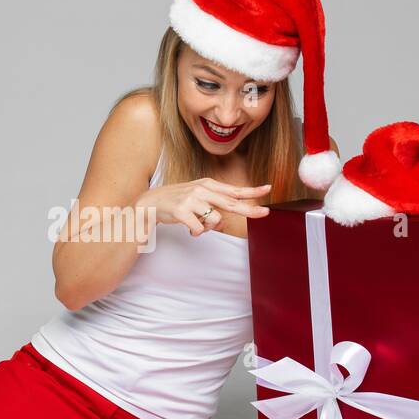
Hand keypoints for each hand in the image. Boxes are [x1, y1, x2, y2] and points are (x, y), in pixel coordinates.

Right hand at [136, 179, 270, 235]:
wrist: (150, 203)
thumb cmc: (177, 201)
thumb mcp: (197, 196)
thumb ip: (213, 204)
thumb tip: (224, 221)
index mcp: (207, 185)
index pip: (233, 190)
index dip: (252, 191)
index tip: (268, 189)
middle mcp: (202, 190)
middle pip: (231, 203)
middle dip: (250, 210)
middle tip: (265, 213)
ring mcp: (192, 200)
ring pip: (214, 220)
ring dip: (208, 228)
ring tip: (197, 225)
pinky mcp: (182, 211)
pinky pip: (198, 229)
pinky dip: (196, 233)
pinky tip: (189, 229)